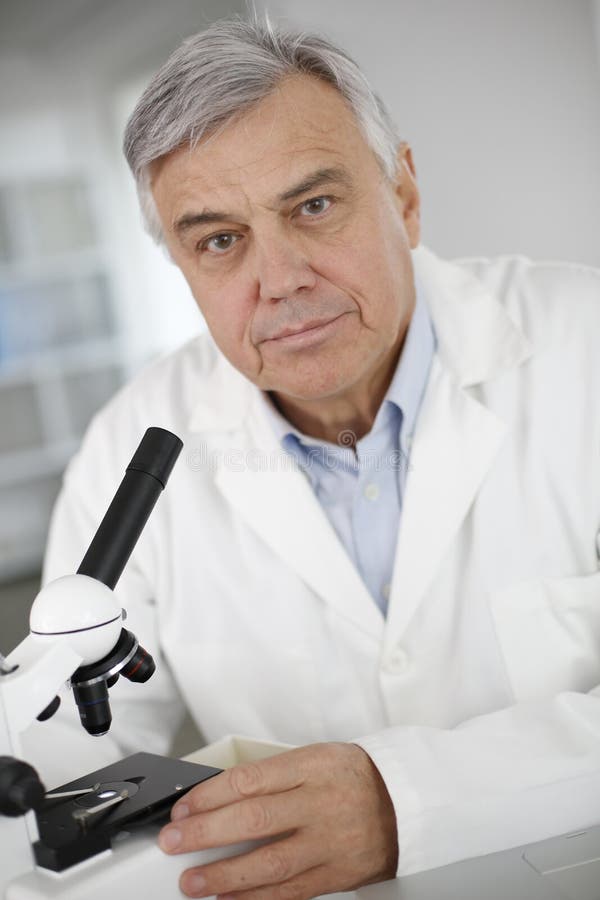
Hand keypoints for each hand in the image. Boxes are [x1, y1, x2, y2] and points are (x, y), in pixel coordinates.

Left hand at [158, 741, 397, 898]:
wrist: (407, 802)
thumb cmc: (353, 776)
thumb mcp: (316, 758)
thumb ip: (273, 777)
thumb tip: (218, 798)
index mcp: (313, 765)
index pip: (250, 779)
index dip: (210, 795)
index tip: (183, 808)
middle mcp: (321, 802)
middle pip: (254, 819)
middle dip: (206, 833)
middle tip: (173, 843)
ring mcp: (330, 841)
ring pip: (270, 862)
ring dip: (224, 875)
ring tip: (192, 881)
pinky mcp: (338, 874)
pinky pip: (292, 891)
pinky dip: (256, 897)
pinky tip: (229, 898)